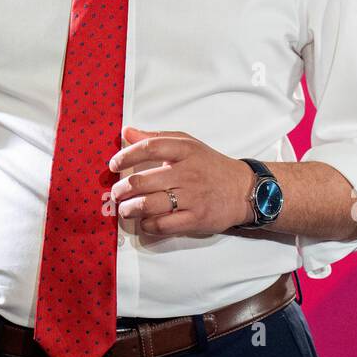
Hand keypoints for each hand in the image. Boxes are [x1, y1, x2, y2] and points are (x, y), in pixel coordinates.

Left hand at [108, 126, 254, 234]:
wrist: (243, 189)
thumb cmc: (210, 165)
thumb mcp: (187, 144)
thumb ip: (156, 138)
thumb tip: (126, 131)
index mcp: (185, 150)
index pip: (149, 148)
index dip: (126, 156)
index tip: (113, 165)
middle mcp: (187, 173)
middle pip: (142, 181)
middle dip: (121, 189)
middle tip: (116, 193)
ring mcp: (192, 197)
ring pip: (148, 205)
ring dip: (129, 209)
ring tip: (125, 209)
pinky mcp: (195, 219)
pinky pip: (162, 224)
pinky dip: (147, 225)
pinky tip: (144, 221)